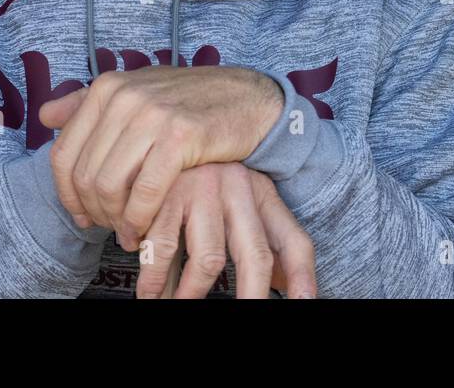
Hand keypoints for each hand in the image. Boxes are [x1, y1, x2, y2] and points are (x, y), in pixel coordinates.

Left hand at [39, 65, 284, 247]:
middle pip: (85, 174)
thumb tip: (46, 116)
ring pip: (109, 185)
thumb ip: (88, 103)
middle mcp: (124, 96)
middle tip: (110, 228)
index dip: (67, 194)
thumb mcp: (137, 93)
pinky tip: (144, 229)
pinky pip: (145, 191)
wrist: (247, 99)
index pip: (64, 153)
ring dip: (115, 219)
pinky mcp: (180, 135)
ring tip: (128, 231)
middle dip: (94, 211)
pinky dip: (139, 218)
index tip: (82, 215)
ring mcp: (152, 114)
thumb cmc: (190, 102)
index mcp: (107, 87)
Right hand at [135, 162, 315, 298]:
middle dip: (252, 297)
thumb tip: (282, 287)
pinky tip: (149, 290)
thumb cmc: (201, 181)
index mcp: (263, 193)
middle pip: (257, 257)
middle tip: (246, 316)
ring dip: (190, 295)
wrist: (159, 137)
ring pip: (209, 261)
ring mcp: (204, 188)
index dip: (302, 277)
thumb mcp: (236, 201)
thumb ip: (256, 239)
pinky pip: (162, 249)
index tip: (305, 302)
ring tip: (176, 305)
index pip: (294, 241)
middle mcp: (240, 188)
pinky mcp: (167, 192)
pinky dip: (153, 279)